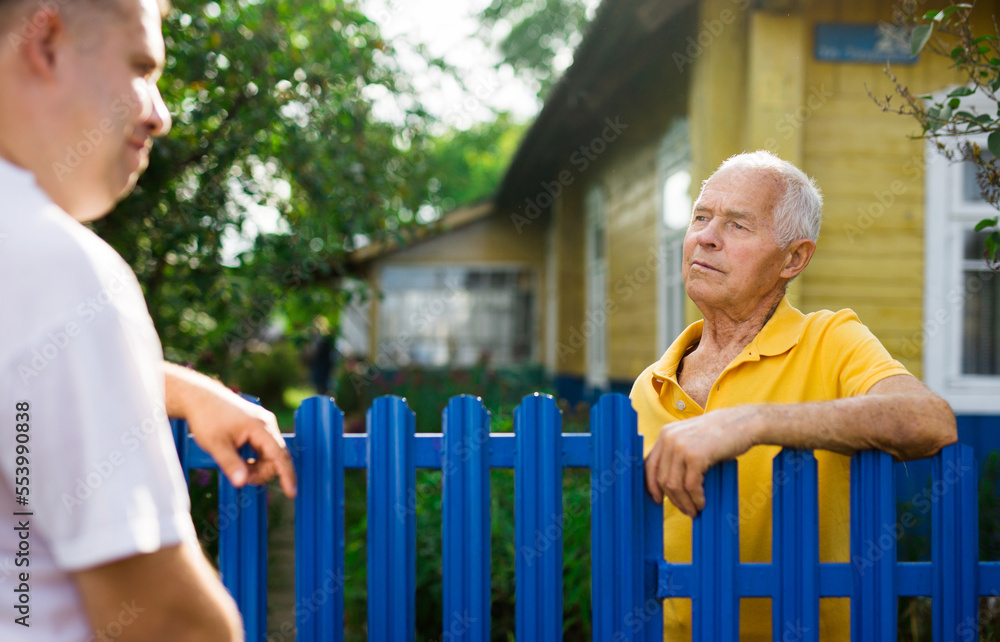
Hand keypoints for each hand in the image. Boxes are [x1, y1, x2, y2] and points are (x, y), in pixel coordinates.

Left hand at [164, 363, 296, 496]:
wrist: (200, 398)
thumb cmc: (207, 418)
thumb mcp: (215, 445)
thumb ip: (231, 464)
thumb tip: (242, 483)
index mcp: (260, 427)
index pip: (279, 455)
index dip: (286, 475)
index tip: (292, 493)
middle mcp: (267, 424)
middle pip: (276, 457)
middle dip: (261, 473)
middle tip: (240, 479)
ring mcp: (264, 424)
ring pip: (270, 454)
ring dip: (258, 467)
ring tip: (238, 469)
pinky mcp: (259, 426)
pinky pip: (265, 448)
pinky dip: (256, 459)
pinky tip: (242, 461)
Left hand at [644, 406, 759, 516]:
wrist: (745, 423)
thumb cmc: (722, 433)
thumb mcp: (692, 437)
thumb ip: (678, 452)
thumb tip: (669, 483)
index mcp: (666, 433)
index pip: (650, 464)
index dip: (652, 485)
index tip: (658, 499)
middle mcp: (669, 438)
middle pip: (662, 478)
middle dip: (672, 498)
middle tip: (684, 509)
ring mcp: (681, 446)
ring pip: (674, 485)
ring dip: (684, 502)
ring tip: (694, 510)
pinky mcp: (696, 456)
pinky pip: (690, 486)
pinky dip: (696, 498)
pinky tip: (702, 503)